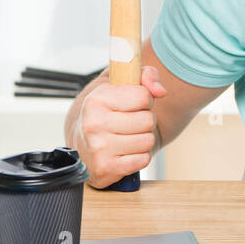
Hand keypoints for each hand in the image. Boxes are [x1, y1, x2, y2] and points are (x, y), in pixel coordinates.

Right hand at [76, 66, 166, 187]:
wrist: (84, 143)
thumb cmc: (108, 112)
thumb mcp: (122, 85)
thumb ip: (146, 76)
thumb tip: (160, 91)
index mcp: (97, 99)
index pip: (143, 96)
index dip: (145, 99)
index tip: (135, 104)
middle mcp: (94, 123)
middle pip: (148, 120)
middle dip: (146, 121)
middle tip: (132, 122)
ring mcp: (98, 148)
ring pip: (148, 141)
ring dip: (144, 139)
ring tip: (129, 136)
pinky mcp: (105, 167)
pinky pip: (143, 160)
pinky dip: (140, 157)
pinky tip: (126, 152)